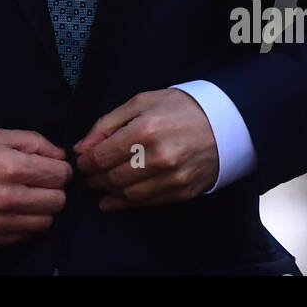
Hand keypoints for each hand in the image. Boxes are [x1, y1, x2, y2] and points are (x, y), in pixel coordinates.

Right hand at [0, 127, 71, 248]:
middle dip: (54, 188)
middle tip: (40, 181)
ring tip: (26, 197)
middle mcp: (8, 198)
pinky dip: (25, 224)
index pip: (60, 174)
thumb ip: (31, 141)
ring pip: (46, 222)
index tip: (52, 166)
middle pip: (58, 200)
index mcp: (10, 166)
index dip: (60, 168)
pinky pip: (25, 236)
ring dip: (42, 209)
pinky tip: (12, 210)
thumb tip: (59, 154)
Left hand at [72, 89, 218, 210]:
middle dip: (94, 178)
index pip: (102, 156)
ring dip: (108, 192)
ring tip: (101, 184)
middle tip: (87, 175)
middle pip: (112, 177)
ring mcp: (172, 178)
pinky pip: (147, 203)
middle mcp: (158, 157)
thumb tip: (81, 148)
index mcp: (145, 129)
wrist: (225, 122)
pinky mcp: (183, 192)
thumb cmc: (179, 107)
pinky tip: (114, 199)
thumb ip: (107, 124)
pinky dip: (126, 203)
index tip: (81, 161)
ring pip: (128, 194)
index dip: (85, 162)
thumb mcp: (140, 102)